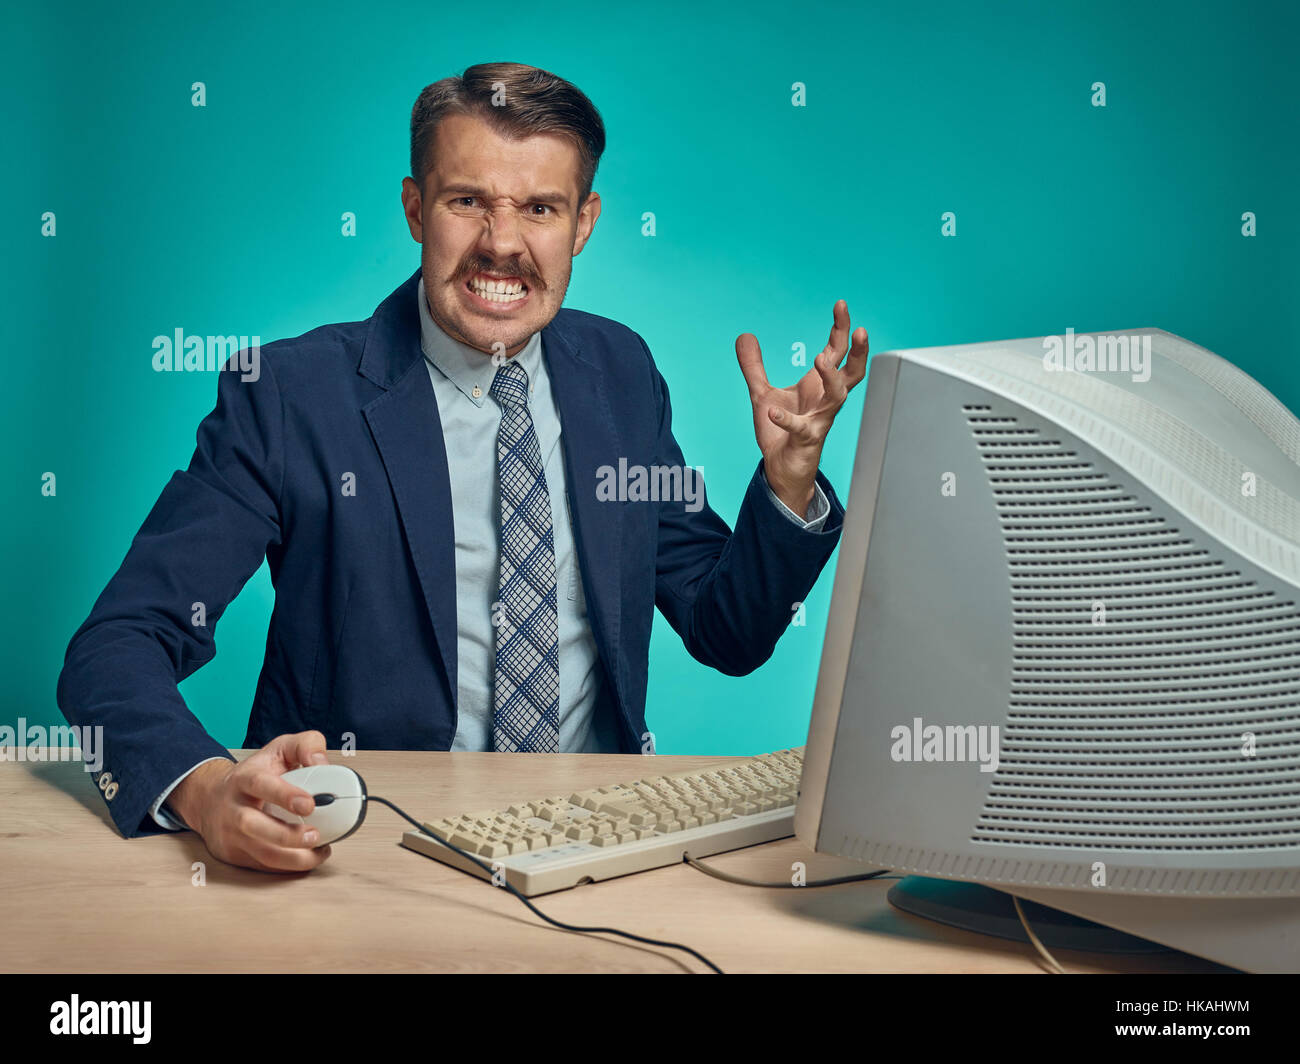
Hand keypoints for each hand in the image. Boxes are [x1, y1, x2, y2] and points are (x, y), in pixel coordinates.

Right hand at [167, 731, 333, 872]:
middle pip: (254, 825)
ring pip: (260, 853)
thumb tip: (322, 762)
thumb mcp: (278, 749)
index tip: (309, 804)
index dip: (285, 795)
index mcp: (244, 779)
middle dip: (287, 835)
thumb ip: (305, 746)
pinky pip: (263, 866)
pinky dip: (288, 867)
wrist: (209, 798)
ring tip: (319, 851)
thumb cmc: (252, 774)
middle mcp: (233, 808)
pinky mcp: (234, 855)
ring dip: (293, 858)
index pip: (260, 785)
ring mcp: (230, 835)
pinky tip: (309, 857)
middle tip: (316, 835)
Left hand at [736, 300, 867, 513]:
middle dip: (858, 350)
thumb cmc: (780, 431)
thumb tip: (744, 336)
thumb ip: (754, 366)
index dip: (841, 328)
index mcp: (818, 385)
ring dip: (832, 378)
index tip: (841, 305)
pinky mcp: (806, 439)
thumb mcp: (761, 392)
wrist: (781, 466)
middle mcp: (825, 400)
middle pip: (852, 372)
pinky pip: (800, 428)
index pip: (837, 351)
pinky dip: (786, 420)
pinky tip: (772, 412)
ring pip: (838, 397)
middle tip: (859, 330)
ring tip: (819, 359)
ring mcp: (819, 420)